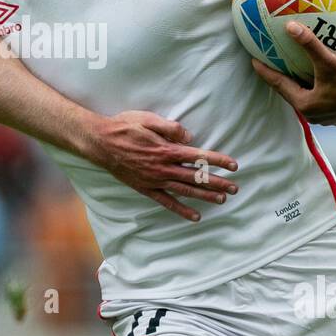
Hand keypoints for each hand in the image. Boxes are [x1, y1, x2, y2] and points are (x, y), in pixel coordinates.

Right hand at [91, 111, 238, 221]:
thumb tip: (189, 137)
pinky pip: (167, 202)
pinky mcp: (146, 188)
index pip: (198, 157)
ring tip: (222, 199)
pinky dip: (182, 210)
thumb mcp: (147, 119)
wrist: (100, 142)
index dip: (218, 160)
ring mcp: (155, 180)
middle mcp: (163, 168)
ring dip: (205, 195)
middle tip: (235, 187)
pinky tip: (195, 216)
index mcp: (166, 149)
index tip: (234, 165)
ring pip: (185, 190)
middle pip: (196, 176)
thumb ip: (170, 127)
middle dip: (218, 182)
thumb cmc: (124, 127)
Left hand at [252, 21, 335, 124]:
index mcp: (306, 105)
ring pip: (306, 96)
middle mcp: (315, 115)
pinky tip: (316, 75)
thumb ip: (309, 44)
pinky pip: (321, 97)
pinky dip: (315, 86)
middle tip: (270, 63)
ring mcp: (328, 116)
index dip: (265, 72)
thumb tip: (289, 27)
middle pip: (291, 92)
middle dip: (280, 78)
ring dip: (298, 83)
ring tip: (291, 69)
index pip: (279, 85)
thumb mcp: (329, 61)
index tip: (253, 60)